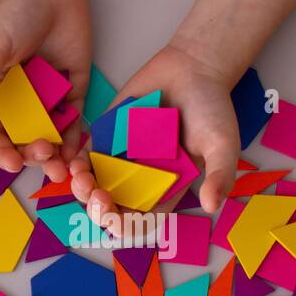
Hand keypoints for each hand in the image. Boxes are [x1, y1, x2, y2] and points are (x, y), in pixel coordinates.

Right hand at [0, 0, 90, 182]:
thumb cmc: (16, 13)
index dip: (1, 151)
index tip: (13, 164)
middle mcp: (21, 100)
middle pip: (24, 139)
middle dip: (32, 154)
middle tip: (43, 156)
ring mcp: (48, 97)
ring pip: (50, 134)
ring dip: (55, 153)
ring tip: (61, 165)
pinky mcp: (73, 89)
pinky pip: (74, 119)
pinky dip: (75, 136)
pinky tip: (76, 149)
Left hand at [70, 44, 239, 235]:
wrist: (194, 68)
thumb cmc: (212, 109)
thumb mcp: (222, 145)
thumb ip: (220, 175)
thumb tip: (212, 205)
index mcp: (167, 189)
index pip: (142, 220)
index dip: (127, 227)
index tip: (118, 219)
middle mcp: (141, 179)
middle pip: (113, 208)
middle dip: (99, 209)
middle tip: (98, 196)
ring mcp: (122, 158)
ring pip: (94, 186)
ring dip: (82, 189)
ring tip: (81, 178)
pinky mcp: (107, 136)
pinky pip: (86, 157)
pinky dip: (76, 164)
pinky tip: (74, 162)